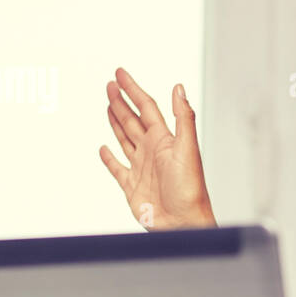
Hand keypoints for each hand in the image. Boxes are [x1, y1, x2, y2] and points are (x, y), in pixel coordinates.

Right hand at [100, 67, 215, 229]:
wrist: (183, 222)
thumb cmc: (190, 189)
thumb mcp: (188, 148)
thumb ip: (183, 117)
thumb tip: (179, 88)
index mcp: (165, 140)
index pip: (146, 108)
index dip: (133, 89)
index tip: (120, 74)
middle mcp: (153, 151)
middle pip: (133, 120)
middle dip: (121, 101)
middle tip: (110, 85)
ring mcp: (142, 168)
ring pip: (125, 138)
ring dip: (116, 121)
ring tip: (108, 105)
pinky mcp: (132, 186)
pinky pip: (117, 168)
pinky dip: (109, 158)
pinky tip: (104, 149)